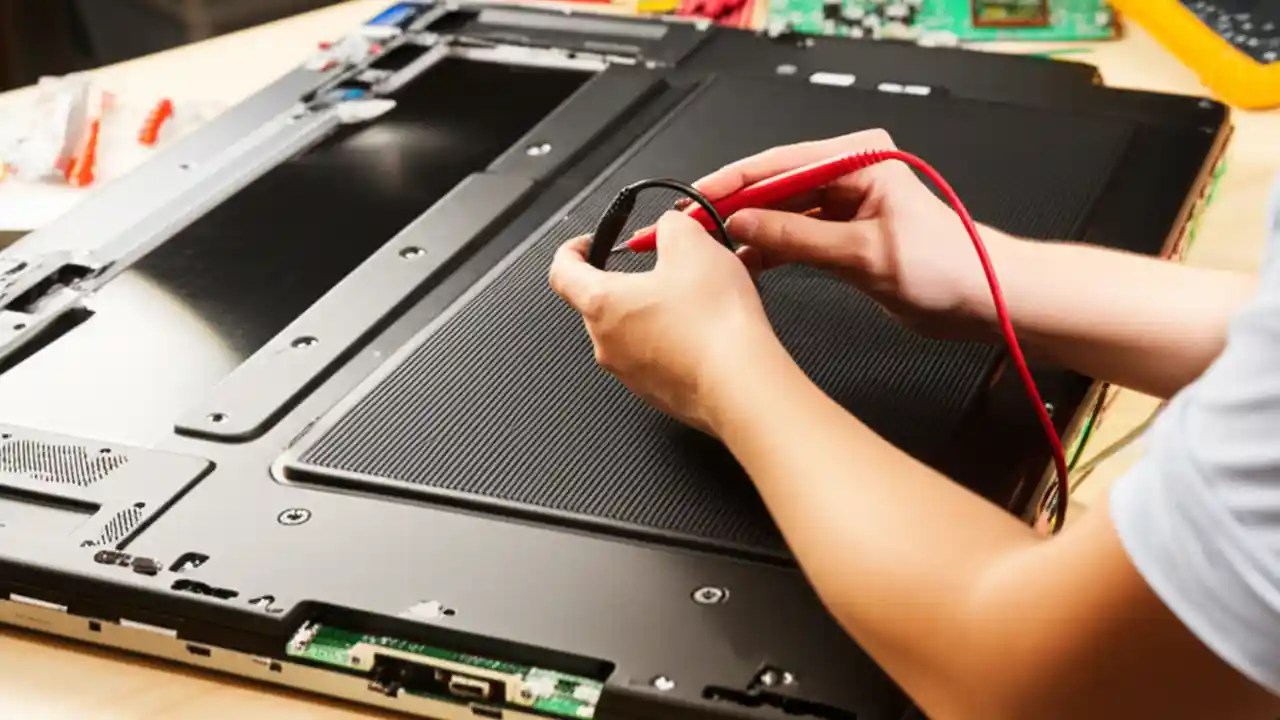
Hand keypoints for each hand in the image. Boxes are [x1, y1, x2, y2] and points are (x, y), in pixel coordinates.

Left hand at [549, 211, 782, 433]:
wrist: (742, 384)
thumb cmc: (714, 324)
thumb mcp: (692, 245)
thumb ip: (670, 225)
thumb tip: (669, 227)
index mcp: (602, 304)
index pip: (562, 272)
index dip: (572, 250)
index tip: (588, 243)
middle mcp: (607, 344)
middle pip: (604, 302)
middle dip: (631, 279)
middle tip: (665, 266)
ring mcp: (631, 374)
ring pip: (635, 330)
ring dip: (658, 309)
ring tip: (698, 297)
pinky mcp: (658, 392)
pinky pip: (658, 357)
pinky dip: (676, 339)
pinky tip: (709, 329)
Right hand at [694, 128, 1014, 338]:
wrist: (983, 300)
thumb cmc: (948, 268)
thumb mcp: (865, 254)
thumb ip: (799, 238)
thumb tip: (745, 223)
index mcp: (859, 157)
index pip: (778, 165)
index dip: (731, 184)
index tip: (693, 202)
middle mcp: (848, 173)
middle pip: (770, 186)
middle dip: (727, 208)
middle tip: (684, 228)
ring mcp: (842, 203)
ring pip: (775, 213)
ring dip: (741, 232)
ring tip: (701, 249)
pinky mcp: (840, 233)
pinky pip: (790, 235)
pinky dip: (764, 250)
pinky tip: (736, 264)